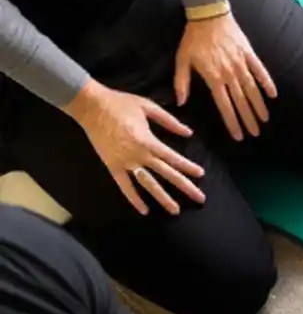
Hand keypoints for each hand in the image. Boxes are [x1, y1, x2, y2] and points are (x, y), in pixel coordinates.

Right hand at [65, 80, 205, 215]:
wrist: (90, 106)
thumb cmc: (120, 103)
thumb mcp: (148, 107)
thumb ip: (169, 121)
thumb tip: (188, 132)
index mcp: (149, 141)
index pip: (173, 158)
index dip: (188, 167)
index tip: (201, 175)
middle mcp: (139, 155)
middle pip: (166, 174)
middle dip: (185, 186)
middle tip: (200, 198)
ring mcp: (125, 163)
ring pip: (148, 184)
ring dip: (163, 198)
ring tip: (176, 210)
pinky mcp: (112, 166)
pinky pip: (124, 186)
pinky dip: (134, 199)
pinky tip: (144, 210)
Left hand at [175, 13, 276, 140]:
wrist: (208, 15)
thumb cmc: (193, 38)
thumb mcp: (182, 59)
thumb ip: (181, 82)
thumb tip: (180, 102)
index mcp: (213, 77)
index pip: (224, 105)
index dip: (232, 122)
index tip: (238, 135)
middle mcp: (229, 73)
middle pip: (241, 101)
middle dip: (248, 119)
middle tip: (255, 133)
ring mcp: (241, 64)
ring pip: (252, 89)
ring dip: (259, 106)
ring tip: (264, 120)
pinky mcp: (249, 54)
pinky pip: (260, 71)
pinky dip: (267, 83)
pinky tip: (273, 95)